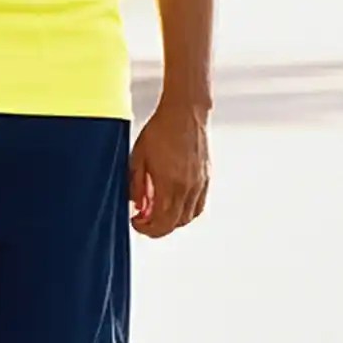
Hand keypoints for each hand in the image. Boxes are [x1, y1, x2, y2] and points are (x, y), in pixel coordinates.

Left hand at [130, 102, 210, 237]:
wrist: (185, 112)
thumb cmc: (159, 131)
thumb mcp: (138, 157)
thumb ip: (136, 184)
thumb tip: (137, 205)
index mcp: (170, 184)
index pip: (161, 222)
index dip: (146, 229)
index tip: (135, 223)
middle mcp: (188, 187)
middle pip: (175, 224)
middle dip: (157, 228)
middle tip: (143, 221)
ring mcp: (200, 183)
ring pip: (188, 217)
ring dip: (172, 220)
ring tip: (156, 211)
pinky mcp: (207, 177)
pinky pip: (198, 205)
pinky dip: (186, 211)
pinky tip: (173, 202)